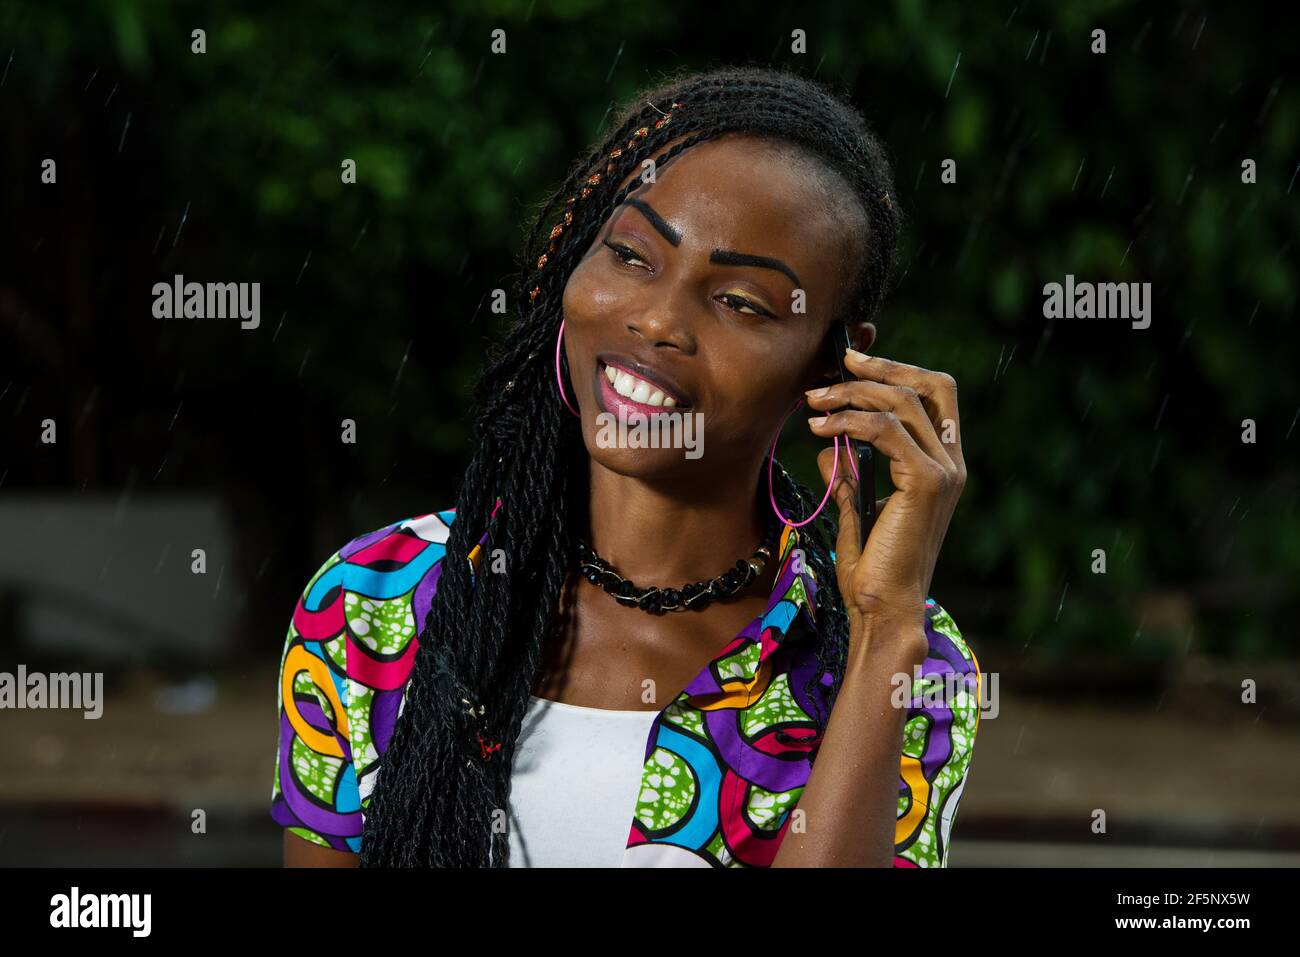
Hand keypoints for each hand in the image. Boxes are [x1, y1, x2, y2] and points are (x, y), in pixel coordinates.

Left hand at [804, 349, 965, 649]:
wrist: (882, 608)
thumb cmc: (871, 571)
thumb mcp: (856, 514)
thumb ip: (849, 479)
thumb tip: (830, 451)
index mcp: (943, 466)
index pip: (934, 395)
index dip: (896, 370)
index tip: (851, 363)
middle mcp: (951, 464)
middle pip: (928, 385)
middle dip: (880, 368)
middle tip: (834, 366)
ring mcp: (944, 472)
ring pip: (902, 402)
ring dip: (851, 395)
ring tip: (812, 404)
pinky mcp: (926, 482)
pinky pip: (886, 431)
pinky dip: (849, 422)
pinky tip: (820, 430)